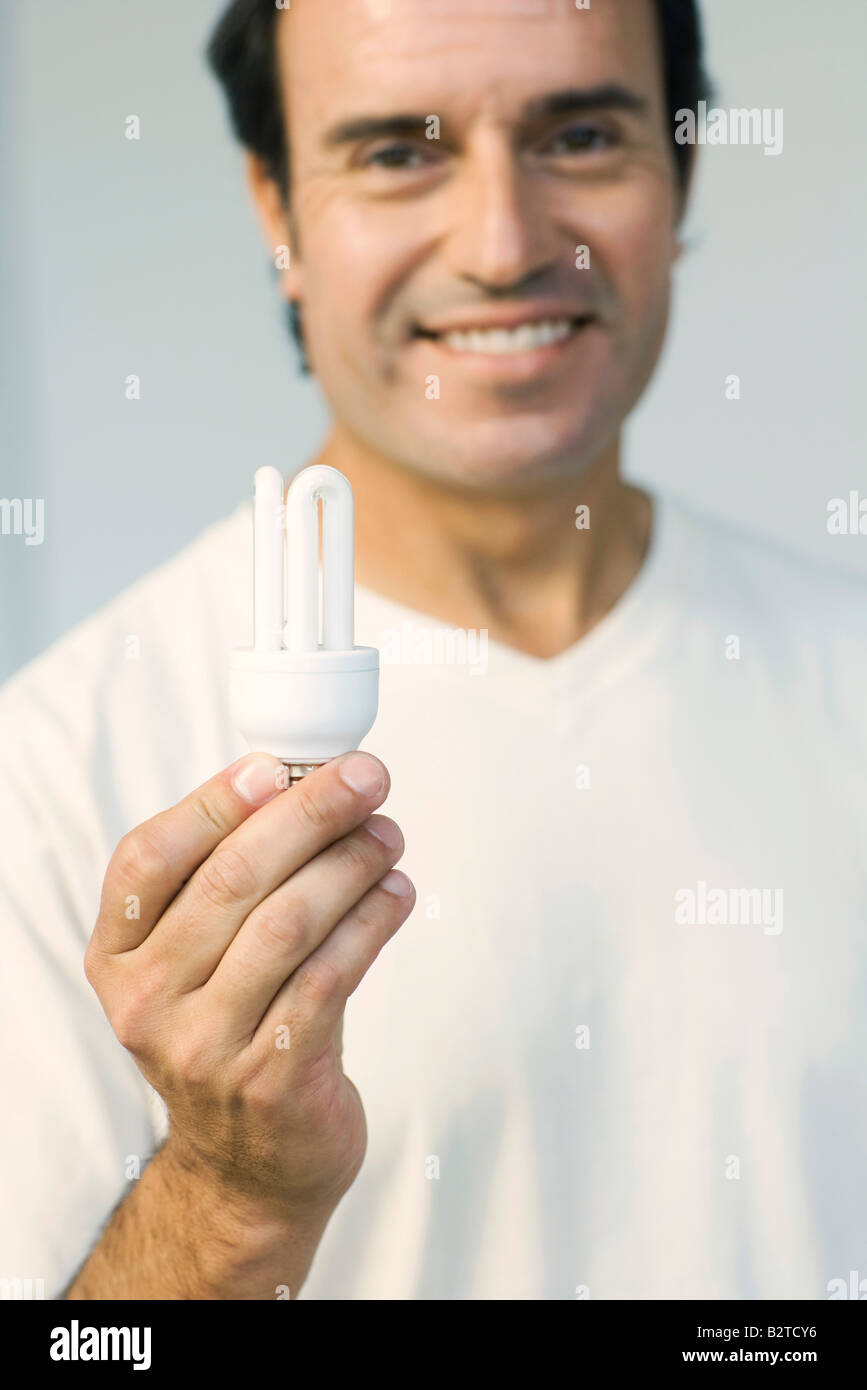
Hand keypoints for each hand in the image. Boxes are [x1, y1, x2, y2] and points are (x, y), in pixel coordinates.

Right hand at [85, 751, 413, 1224]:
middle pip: (232, 879)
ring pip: (287, 923)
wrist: (249, 1162)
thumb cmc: (233, 1029)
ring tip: (388, 835)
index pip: (148, 859)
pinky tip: (396, 895)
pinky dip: (371, 923)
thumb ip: (228, 882)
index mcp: (118, 955)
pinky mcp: (270, 1080)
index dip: (215, 802)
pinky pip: (330, 977)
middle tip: (365, 778)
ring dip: (351, 865)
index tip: (279, 765)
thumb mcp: (198, 960)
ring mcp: (205, 1045)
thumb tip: (306, 783)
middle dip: (310, 814)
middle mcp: (147, 1001)